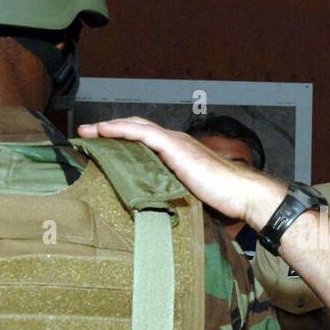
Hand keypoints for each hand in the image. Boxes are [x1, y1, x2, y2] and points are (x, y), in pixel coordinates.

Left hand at [78, 117, 286, 228]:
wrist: (241, 193)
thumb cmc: (223, 197)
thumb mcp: (189, 192)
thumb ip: (172, 190)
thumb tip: (154, 203)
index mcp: (178, 151)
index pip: (145, 139)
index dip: (123, 138)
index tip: (102, 145)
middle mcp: (175, 141)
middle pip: (136, 127)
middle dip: (110, 128)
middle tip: (87, 134)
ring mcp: (175, 142)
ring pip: (135, 126)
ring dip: (109, 127)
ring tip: (88, 132)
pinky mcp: (174, 146)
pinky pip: (142, 132)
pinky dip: (122, 129)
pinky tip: (105, 131)